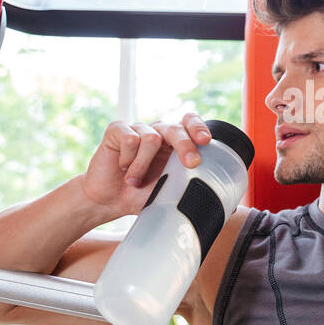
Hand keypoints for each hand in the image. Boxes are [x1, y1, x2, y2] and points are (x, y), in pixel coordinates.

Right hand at [81, 112, 213, 218]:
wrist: (108, 201)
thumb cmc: (140, 195)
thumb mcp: (168, 192)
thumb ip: (186, 183)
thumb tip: (215, 194)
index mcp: (173, 143)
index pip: (189, 123)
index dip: (198, 128)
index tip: (206, 141)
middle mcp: (157, 132)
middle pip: (175, 129)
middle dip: (186, 146)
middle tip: (191, 164)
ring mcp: (137, 129)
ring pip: (151, 138)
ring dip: (143, 166)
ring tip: (134, 180)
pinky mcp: (117, 130)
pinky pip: (130, 139)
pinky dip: (128, 160)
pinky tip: (122, 168)